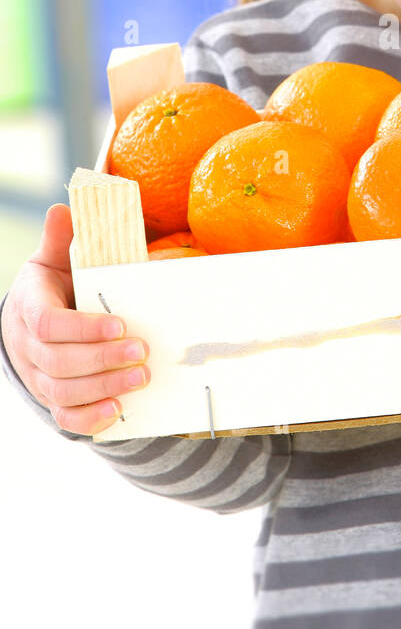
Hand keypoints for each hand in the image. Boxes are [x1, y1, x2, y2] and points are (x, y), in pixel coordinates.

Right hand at [1, 204, 150, 434]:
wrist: (31, 326)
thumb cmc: (52, 287)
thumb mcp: (52, 260)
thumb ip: (60, 240)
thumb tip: (62, 209)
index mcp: (29, 309)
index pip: (46, 325)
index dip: (81, 328)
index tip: (119, 323)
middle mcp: (29, 349)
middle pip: (59, 362)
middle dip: (102, 359)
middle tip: (142, 350)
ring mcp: (40, 378)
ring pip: (65, 392)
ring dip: (105, 387)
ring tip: (142, 376)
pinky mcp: (54, 399)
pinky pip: (66, 418)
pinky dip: (91, 419)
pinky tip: (119, 410)